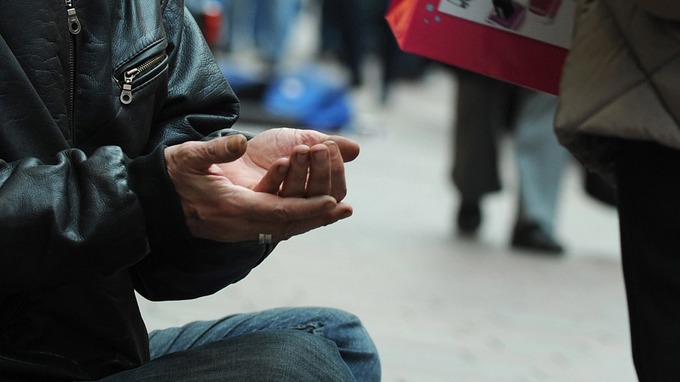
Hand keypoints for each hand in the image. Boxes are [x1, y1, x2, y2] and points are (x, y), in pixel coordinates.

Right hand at [164, 134, 353, 242]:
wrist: (152, 202)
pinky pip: (275, 226)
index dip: (307, 207)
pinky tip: (312, 213)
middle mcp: (239, 224)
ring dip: (311, 219)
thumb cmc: (170, 176)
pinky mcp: (239, 227)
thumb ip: (214, 150)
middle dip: (317, 216)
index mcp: (230, 208)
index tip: (332, 201)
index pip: (277, 210)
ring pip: (284, 227)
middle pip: (287, 224)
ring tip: (338, 210)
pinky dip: (297, 220)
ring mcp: (239, 229)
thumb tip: (240, 140)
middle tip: (346, 209)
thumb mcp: (187, 157)